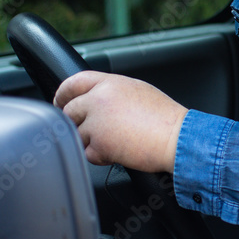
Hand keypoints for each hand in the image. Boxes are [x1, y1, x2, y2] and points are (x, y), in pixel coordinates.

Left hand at [54, 71, 186, 173]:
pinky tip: (118, 152)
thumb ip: (112, 92)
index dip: (63, 94)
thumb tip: (95, 100)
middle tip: (90, 132)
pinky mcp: (99, 143)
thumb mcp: (138, 92)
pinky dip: (100, 156)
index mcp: (111, 83)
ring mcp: (98, 121)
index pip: (74, 82)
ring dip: (90, 141)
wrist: (177, 138)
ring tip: (115, 142)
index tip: (61, 103)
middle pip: (69, 111)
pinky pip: (87, 152)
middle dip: (77, 123)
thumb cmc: (165, 119)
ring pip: (76, 134)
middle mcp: (100, 99)